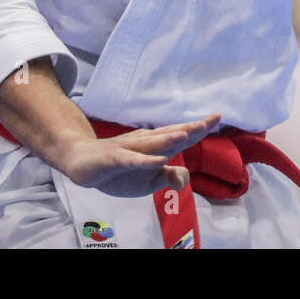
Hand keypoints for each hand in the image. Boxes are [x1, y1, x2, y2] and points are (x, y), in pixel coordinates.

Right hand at [58, 113, 221, 197]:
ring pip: (153, 143)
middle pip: (172, 134)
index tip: (217, 117)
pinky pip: (132, 160)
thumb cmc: (119, 170)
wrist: (82, 164)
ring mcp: (129, 149)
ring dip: (172, 138)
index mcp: (155, 146)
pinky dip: (145, 160)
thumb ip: (168, 177)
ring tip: (190, 132)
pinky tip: (159, 160)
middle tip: (213, 119)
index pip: (181, 137)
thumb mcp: (147, 181)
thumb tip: (185, 177)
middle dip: (192, 128)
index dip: (199, 129)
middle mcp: (144, 142)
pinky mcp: (114, 159)